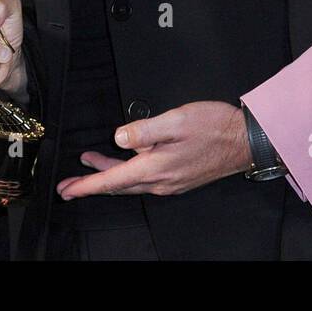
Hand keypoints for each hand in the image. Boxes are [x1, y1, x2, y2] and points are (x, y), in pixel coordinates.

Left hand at [56, 101, 250, 199]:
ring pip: (131, 181)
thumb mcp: (177, 120)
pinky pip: (144, 178)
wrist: (245, 142)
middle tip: (68, 186)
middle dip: (91, 184)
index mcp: (156, 167)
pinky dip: (127, 171)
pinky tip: (126, 158)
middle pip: (118, 185)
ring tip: (89, 164)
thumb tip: (118, 136)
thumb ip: (145, 129)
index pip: (112, 180)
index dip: (87, 185)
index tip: (66, 190)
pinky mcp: (178, 178)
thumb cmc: (214, 127)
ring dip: (108, 175)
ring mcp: (170, 182)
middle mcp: (161, 181)